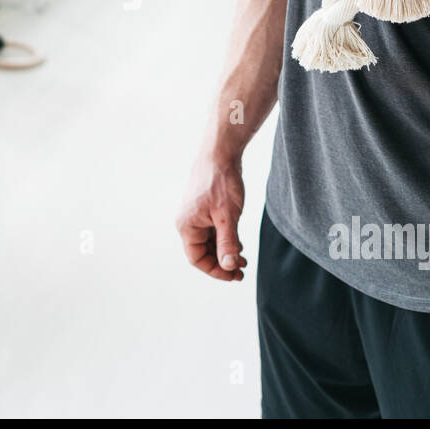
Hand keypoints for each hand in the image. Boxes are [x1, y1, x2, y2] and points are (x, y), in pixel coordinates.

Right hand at [176, 154, 247, 281]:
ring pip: (208, 242)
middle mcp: (187, 222)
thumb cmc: (221, 181)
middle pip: (202, 252)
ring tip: (242, 258)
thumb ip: (228, 243)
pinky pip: (211, 231)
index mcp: (187, 226)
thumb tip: (229, 266)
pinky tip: (238, 242)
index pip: (197, 259)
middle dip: (222, 263)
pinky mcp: (204, 208)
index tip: (234, 275)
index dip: (215, 271)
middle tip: (241, 271)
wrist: (220, 153)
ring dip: (224, 252)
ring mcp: (195, 215)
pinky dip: (224, 239)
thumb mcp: (228, 216)